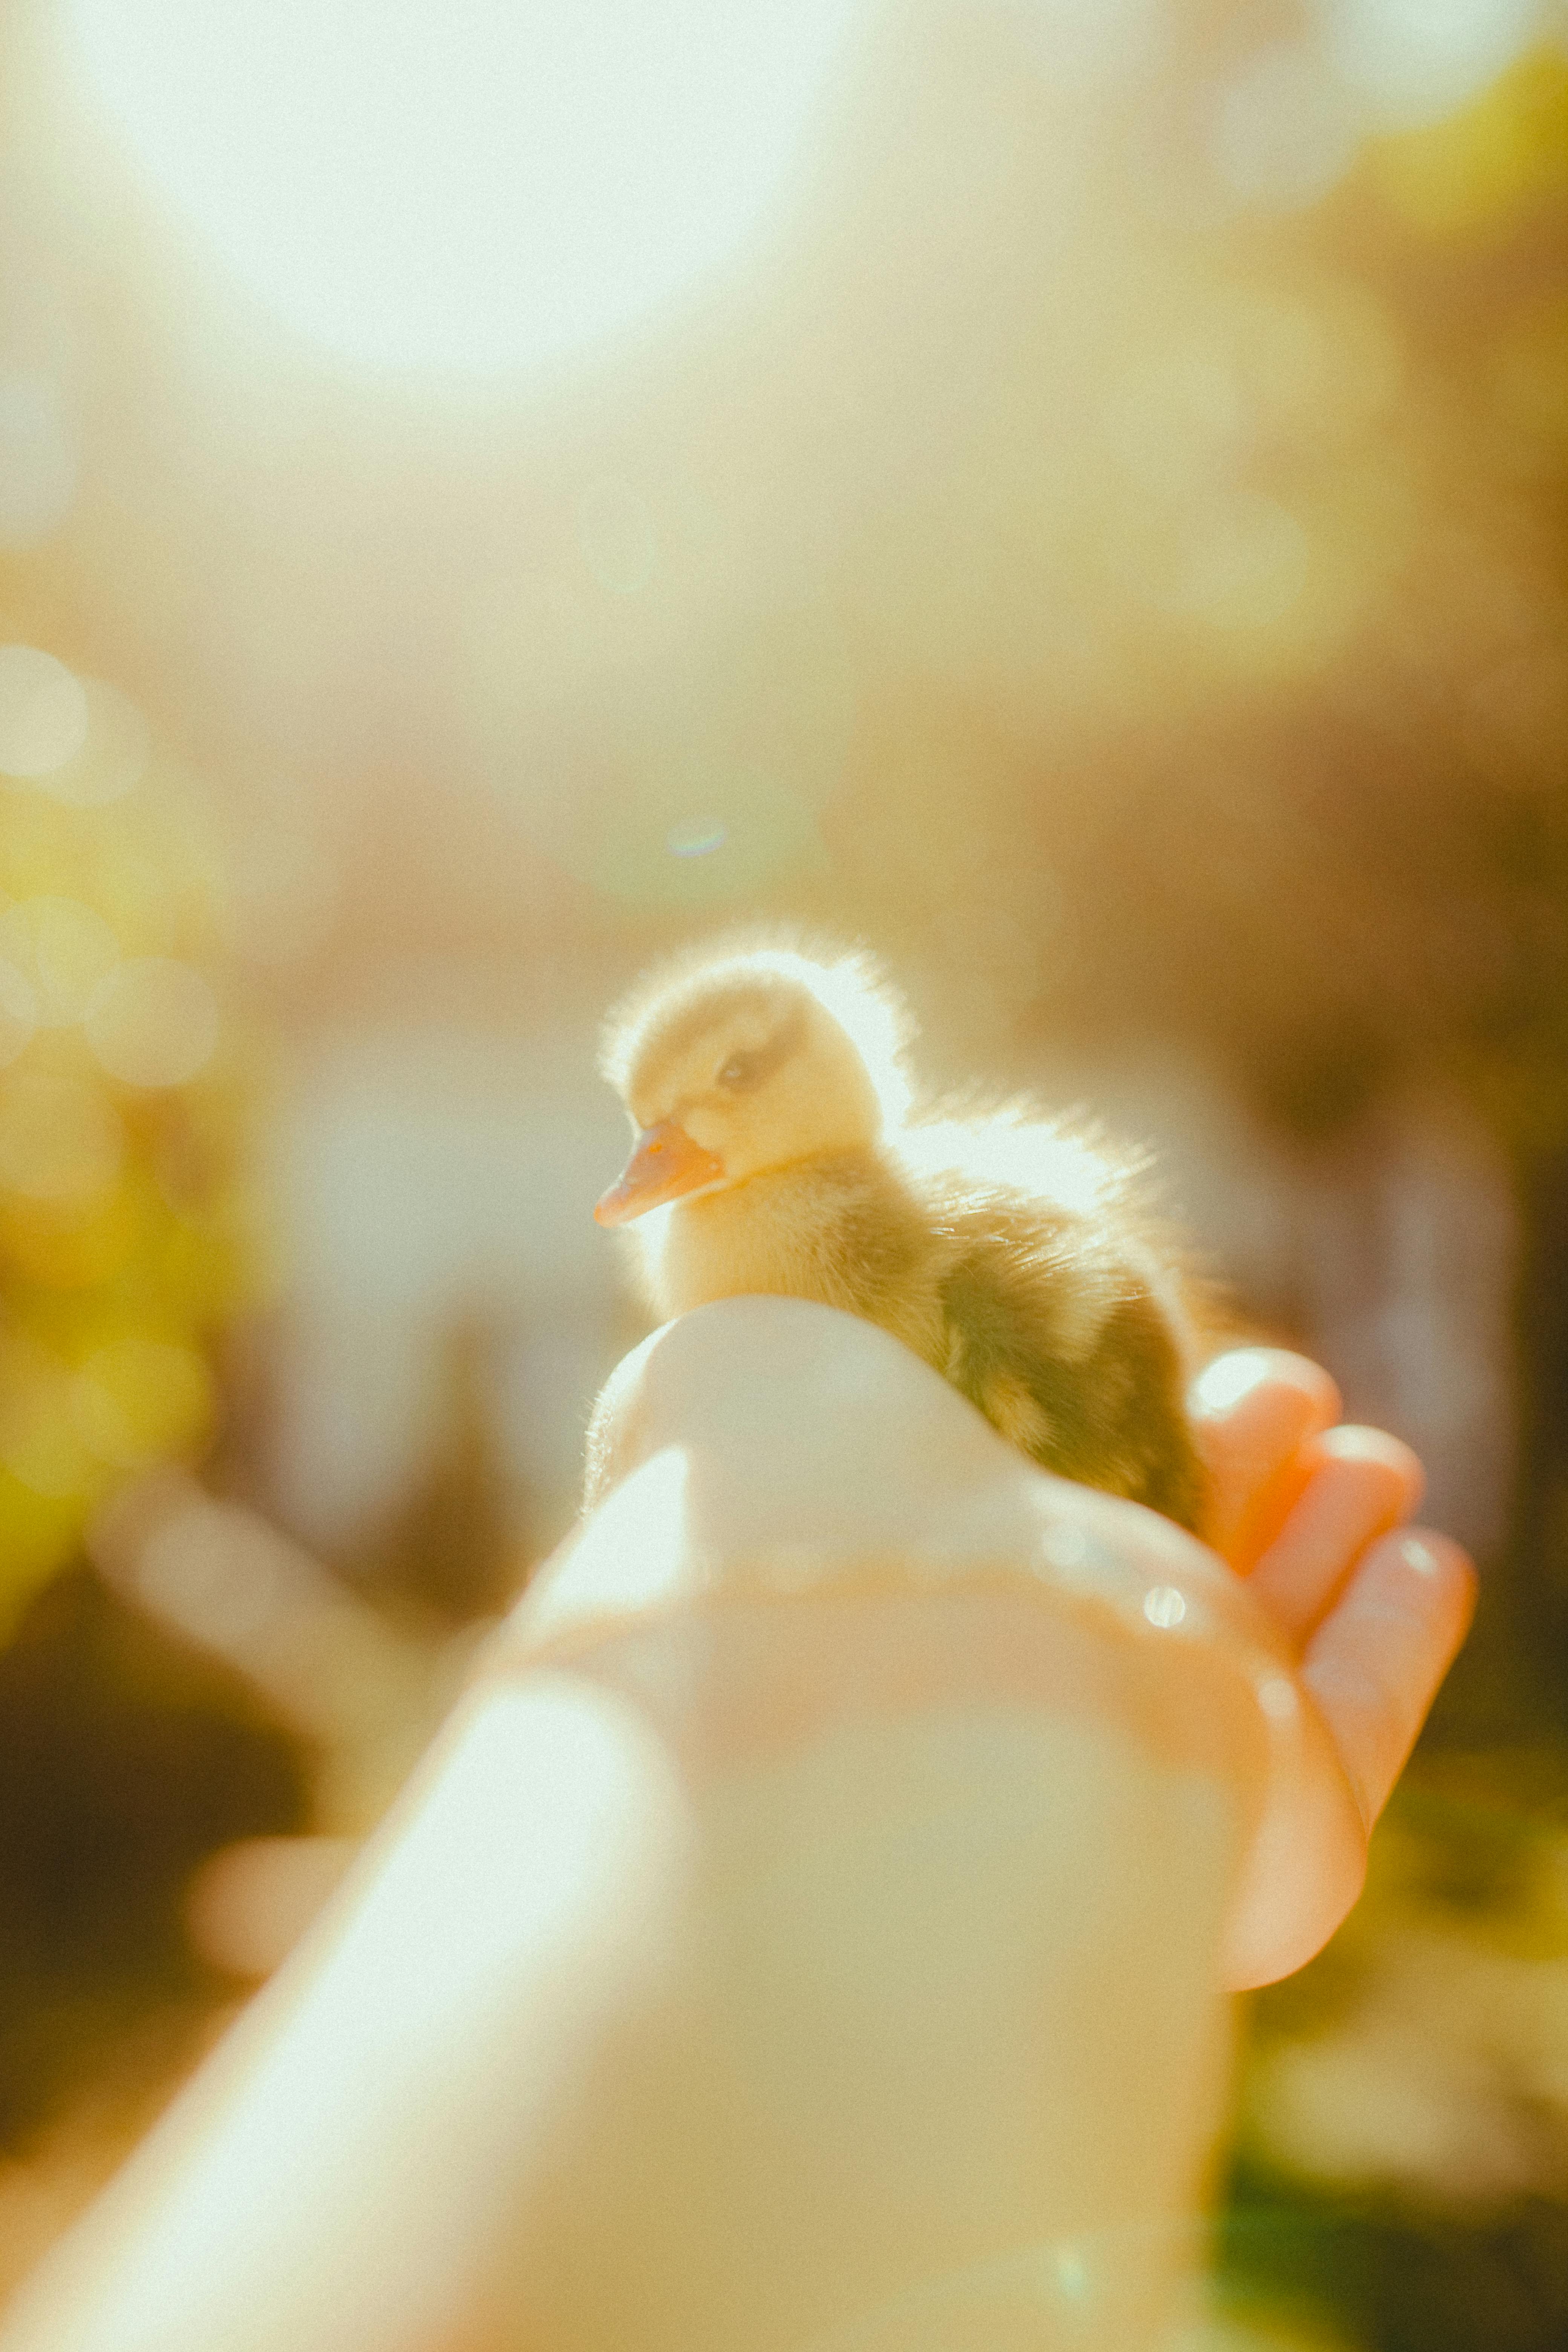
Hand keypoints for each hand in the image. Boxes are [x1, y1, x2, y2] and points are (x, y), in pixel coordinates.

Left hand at [527, 1299, 1474, 1988]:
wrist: (866, 1683)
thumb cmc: (773, 1519)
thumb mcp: (738, 1382)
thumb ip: (773, 1364)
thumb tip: (765, 1294)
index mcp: (879, 1634)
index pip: (1004, 1549)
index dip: (1095, 1456)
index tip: (1155, 1371)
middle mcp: (993, 1724)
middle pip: (1136, 1606)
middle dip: (1226, 1495)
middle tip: (1282, 1392)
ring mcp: (1120, 1792)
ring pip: (1251, 1671)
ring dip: (1321, 1555)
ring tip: (1371, 1455)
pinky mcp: (1254, 1854)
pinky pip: (1339, 1753)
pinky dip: (1388, 1657)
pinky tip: (1424, 1563)